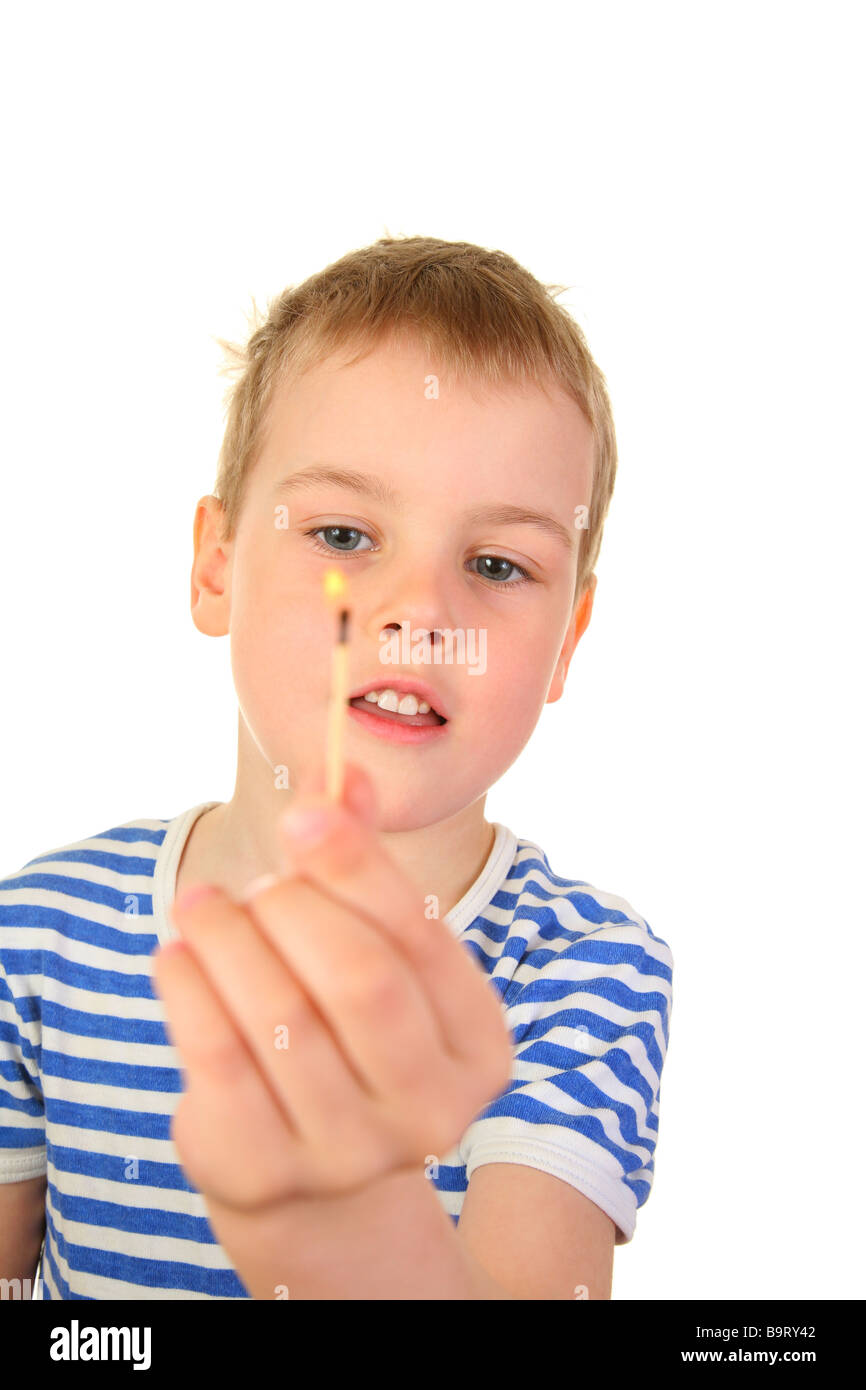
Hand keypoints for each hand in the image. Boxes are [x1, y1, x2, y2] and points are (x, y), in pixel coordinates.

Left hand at [151, 762, 512, 1220]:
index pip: (419, 934)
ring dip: (226, 936)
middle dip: (292, 907)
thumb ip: (361, 865)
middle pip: (358, 979)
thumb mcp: (376, 954)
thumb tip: (342, 772)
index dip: (356, 864)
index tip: (301, 814)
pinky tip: (177, 954)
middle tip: (254, 884)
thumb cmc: (350, 1034)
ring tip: (201, 905)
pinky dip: (188, 988)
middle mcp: (429, 1108)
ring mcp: (348, 1152)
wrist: (312, 1170)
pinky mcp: (263, 1170)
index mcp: (477, 1043)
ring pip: (279, 1015)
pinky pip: (216, 1058)